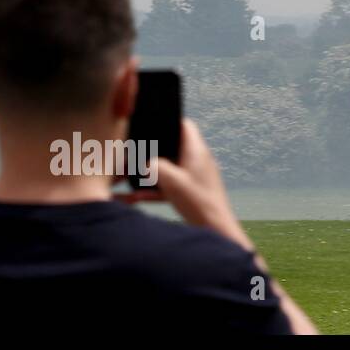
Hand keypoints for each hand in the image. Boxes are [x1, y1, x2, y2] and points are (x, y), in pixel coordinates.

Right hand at [131, 119, 250, 248]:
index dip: (169, 120)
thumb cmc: (199, 202)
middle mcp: (197, 160)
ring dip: (152, 171)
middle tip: (137, 150)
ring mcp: (195, 176)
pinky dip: (156, 187)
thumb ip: (154, 165)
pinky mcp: (192, 190)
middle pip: (174, 146)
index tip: (151, 122)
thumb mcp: (171, 180)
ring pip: (169, 166)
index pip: (185, 125)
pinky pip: (170, 183)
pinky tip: (137, 196)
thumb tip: (145, 163)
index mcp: (196, 151)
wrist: (215, 230)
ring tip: (133, 174)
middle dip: (154, 148)